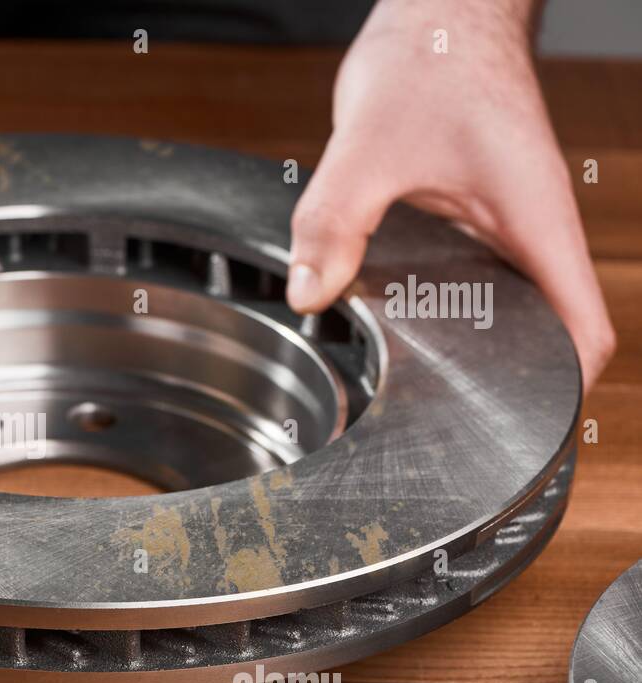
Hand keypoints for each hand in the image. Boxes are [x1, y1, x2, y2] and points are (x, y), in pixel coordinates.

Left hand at [286, 0, 614, 388]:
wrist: (439, 15)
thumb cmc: (428, 63)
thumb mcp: (367, 148)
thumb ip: (334, 222)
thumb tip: (311, 295)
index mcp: (535, 217)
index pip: (586, 324)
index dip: (569, 385)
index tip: (531, 427)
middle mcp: (532, 226)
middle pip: (554, 326)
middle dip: (519, 380)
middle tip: (463, 425)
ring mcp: (510, 221)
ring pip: (517, 303)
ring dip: (487, 345)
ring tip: (436, 393)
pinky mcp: (481, 213)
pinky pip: (482, 276)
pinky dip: (458, 308)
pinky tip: (411, 326)